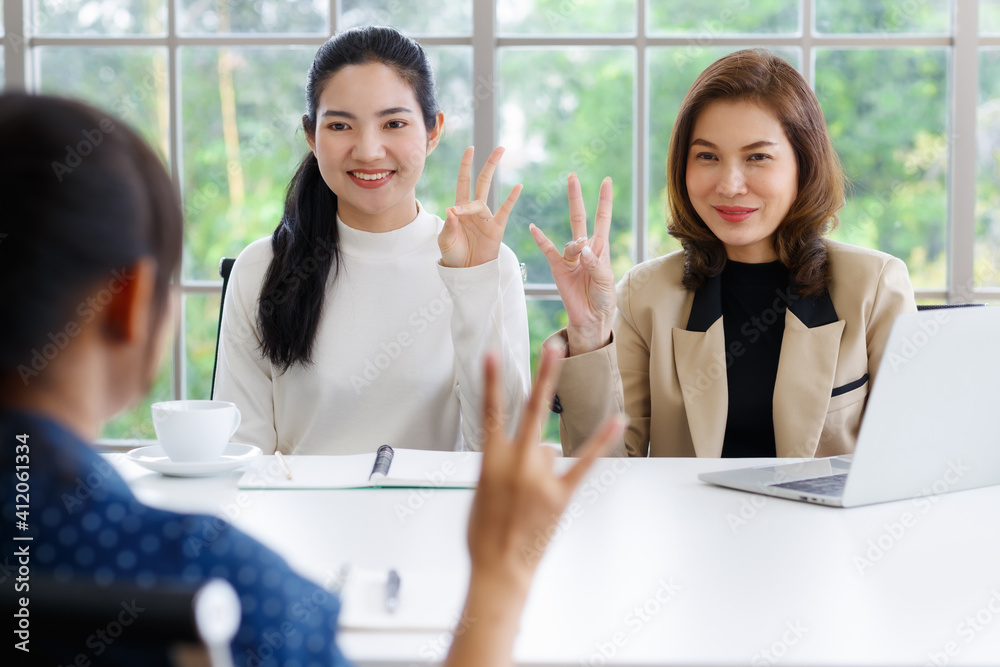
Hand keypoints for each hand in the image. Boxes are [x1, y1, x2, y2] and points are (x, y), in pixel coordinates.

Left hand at [438, 146, 522, 268]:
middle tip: (500, 148)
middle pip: (481, 181)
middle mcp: (474, 209)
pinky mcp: (496, 228)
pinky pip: (504, 210)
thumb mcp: (446, 240)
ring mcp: (486, 217)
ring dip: (484, 182)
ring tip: (490, 169)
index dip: (466, 166)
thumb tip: (452, 209)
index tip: (470, 149)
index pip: (463, 182)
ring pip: (485, 195)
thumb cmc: (453, 255)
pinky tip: (517, 186)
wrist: (467, 271)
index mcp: (460, 209)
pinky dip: (510, 199)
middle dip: (488, 164)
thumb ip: (449, 225)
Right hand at [467, 343, 624, 590]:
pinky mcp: (562, 495)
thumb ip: (503, 464)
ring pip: (549, 450)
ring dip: (541, 466)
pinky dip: (602, 441)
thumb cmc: (483, 533)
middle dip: (544, 377)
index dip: (493, 382)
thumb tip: (533, 452)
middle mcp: (518, 465)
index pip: (491, 413)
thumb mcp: (481, 492)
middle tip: (553, 349)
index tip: (494, 355)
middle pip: (533, 411)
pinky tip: (617, 422)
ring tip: (527, 497)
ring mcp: (541, 479)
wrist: (499, 569)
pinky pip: (585, 463)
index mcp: (491, 462)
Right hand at [529, 173, 616, 354]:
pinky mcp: (558, 268)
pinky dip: (541, 239)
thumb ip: (595, 263)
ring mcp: (570, 258)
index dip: (604, 200)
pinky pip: (548, 250)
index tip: (606, 181)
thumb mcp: (606, 280)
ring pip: (570, 241)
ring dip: (575, 246)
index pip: (602, 218)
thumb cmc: (604, 298)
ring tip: (581, 259)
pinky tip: (534, 228)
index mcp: (600, 248)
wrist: (591, 317)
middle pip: (579, 217)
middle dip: (576, 197)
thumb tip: (582, 248)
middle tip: (572, 176)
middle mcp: (584, 249)